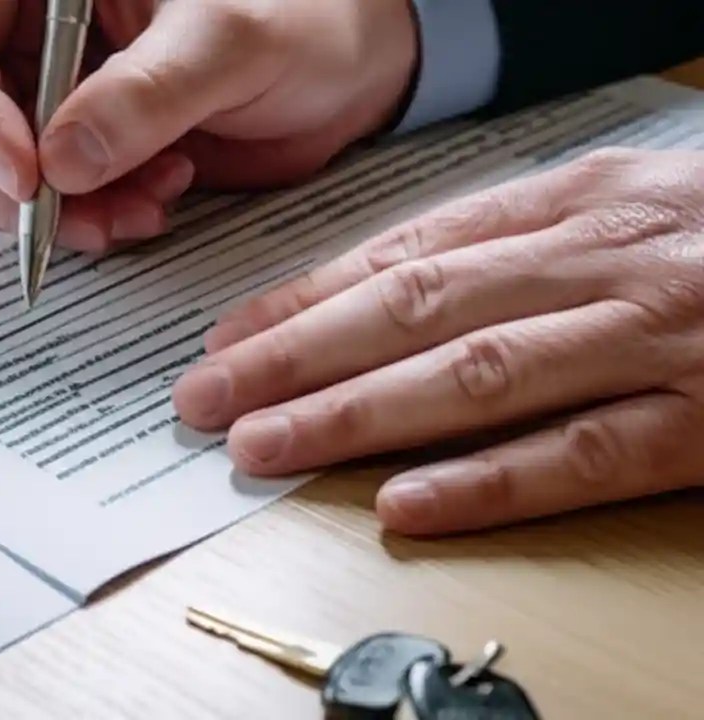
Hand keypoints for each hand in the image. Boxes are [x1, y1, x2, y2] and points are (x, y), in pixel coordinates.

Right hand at [0, 0, 417, 252]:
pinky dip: (85, 220)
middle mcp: (30, 28)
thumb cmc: (302, 15)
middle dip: (3, 179)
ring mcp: (49, 90)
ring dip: (52, 212)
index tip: (24, 175)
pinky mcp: (79, 146)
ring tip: (135, 214)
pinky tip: (151, 204)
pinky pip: (43, 198)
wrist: (350, 65)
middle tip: (64, 219)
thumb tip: (60, 164)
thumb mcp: (228, 41)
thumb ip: (146, 94)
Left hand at [171, 148, 703, 535]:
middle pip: (412, 311)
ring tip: (263, 445)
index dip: (302, 298)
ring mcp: (653, 342)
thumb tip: (381, 277)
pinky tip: (407, 506)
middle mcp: (599, 264)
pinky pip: (583, 456)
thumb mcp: (616, 197)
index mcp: (571, 204)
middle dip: (294, 357)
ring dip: (356, 415)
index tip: (227, 335)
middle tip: (205, 397)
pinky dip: (489, 484)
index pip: (403, 251)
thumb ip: (506, 233)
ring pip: (475, 378)